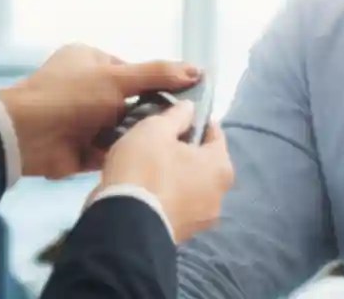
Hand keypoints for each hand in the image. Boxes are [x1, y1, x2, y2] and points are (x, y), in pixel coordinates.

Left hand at [0, 44, 201, 178]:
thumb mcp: (118, 78)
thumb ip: (157, 74)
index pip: (133, 72)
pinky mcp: (80, 148)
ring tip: (166, 145)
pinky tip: (147, 160)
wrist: (24, 137)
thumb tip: (198, 70)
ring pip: (122, 127)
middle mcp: (86, 88)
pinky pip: (111, 149)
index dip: (155, 85)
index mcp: (90, 61)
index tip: (181, 99)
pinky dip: (124, 153)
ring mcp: (82, 119)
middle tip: (178, 127)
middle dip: (148, 114)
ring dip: (137, 135)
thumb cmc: (69, 96)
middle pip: (130, 102)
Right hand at [96, 100, 234, 243]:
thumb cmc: (145, 170)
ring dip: (175, 177)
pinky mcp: (182, 235)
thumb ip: (176, 116)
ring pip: (190, 186)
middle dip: (185, 151)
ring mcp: (201, 220)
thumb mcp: (155, 130)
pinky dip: (166, 197)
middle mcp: (219, 195)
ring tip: (148, 167)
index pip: (215, 134)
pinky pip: (176, 206)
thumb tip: (190, 108)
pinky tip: (145, 190)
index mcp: (221, 166)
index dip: (196, 122)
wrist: (123, 226)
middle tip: (158, 143)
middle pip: (204, 163)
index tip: (175, 118)